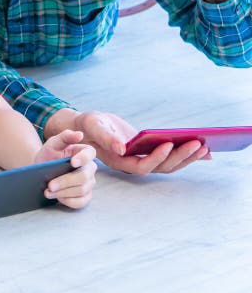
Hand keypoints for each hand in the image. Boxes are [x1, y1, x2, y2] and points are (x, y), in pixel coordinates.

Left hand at [34, 129, 96, 208]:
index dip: (83, 158)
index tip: (72, 162)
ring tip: (47, 191)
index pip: (90, 154)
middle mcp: (90, 168)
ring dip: (63, 192)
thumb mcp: (53, 143)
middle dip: (65, 181)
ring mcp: (89, 183)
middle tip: (49, 185)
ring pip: (81, 190)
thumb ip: (65, 137)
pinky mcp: (85, 196)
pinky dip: (68, 201)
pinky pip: (81, 202)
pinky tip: (57, 198)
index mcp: (84, 152)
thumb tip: (80, 134)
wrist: (41, 170)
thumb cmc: (49, 155)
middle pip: (84, 176)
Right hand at [70, 110, 209, 174]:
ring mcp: (141, 159)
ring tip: (204, 147)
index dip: (156, 158)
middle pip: (160, 167)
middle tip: (197, 144)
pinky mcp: (148, 152)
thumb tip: (121, 148)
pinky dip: (186, 155)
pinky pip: (169, 157)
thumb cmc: (88, 126)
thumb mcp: (94, 126)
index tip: (167, 143)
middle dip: (179, 156)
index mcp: (118, 160)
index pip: (141, 165)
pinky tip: (203, 152)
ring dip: (186, 157)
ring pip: (168, 165)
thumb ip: (106, 137)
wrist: (88, 126)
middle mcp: (132, 163)